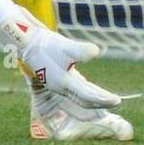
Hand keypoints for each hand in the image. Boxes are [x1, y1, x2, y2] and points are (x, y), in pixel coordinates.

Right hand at [0, 7, 119, 111]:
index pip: (88, 96)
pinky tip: (93, 88)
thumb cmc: (44, 44)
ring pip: (81, 96)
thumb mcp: (63, 46)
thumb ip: (80, 50)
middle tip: (118, 102)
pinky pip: (77, 89)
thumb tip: (96, 51)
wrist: (26, 41)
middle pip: (85, 100)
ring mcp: (60, 83)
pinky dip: (88, 91)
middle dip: (101, 102)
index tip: (118, 100)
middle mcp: (62, 87)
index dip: (103, 100)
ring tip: (109, 98)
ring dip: (95, 98)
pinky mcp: (59, 76)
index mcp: (64, 84)